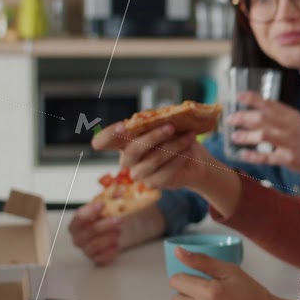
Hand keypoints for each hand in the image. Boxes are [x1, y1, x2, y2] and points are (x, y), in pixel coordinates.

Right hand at [68, 200, 166, 265]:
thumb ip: (111, 198)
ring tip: (119, 231)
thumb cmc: (104, 220)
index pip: (80, 217)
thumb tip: (119, 191)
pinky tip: (117, 244)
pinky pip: (102, 258)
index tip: (103, 204)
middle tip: (119, 220)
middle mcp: (78, 237)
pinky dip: (111, 251)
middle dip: (106, 225)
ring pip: (96, 244)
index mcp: (77, 223)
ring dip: (110, 237)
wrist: (110, 233)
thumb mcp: (106, 207)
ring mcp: (86, 249)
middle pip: (90, 231)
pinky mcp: (95, 259)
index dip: (91, 210)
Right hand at [92, 122, 218, 190]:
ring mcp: (138, 173)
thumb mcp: (166, 123)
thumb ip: (156, 118)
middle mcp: (127, 159)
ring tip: (189, 136)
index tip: (122, 126)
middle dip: (153, 137)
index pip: (105, 140)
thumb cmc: (176, 137)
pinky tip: (189, 150)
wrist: (194, 159)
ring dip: (174, 146)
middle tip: (171, 127)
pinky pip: (165, 172)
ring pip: (153, 160)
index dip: (108, 135)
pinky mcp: (152, 184)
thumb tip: (152, 115)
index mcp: (124, 141)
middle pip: (133, 150)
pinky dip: (179, 159)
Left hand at [229, 92, 299, 185]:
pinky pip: (267, 157)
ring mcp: (289, 142)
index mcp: (290, 115)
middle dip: (244, 117)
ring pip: (264, 135)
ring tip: (234, 137)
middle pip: (263, 117)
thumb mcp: (294, 121)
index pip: (269, 103)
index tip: (238, 96)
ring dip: (246, 136)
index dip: (252, 98)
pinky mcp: (288, 158)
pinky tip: (243, 155)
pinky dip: (254, 156)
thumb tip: (251, 108)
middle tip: (230, 119)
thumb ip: (276, 114)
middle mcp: (289, 126)